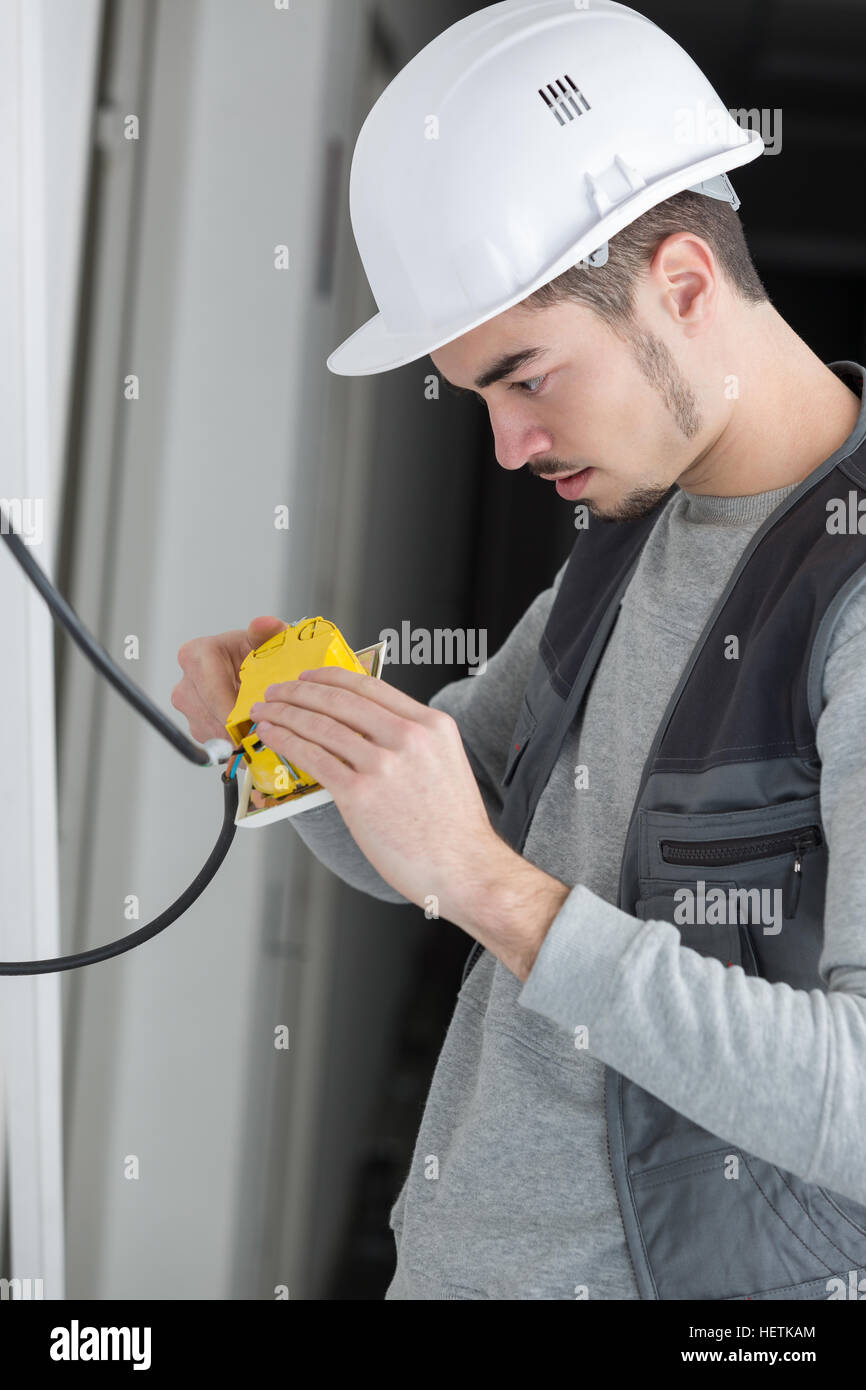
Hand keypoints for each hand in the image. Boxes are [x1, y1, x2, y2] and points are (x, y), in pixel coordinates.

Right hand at [171, 613, 285, 742]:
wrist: (251, 665)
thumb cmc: (257, 652)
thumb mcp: (267, 640)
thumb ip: (268, 632)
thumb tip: (264, 624)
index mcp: (196, 654)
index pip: (213, 693)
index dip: (237, 711)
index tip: (258, 719)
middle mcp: (185, 681)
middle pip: (212, 716)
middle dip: (240, 723)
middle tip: (266, 722)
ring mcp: (186, 704)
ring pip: (213, 731)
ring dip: (237, 732)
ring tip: (258, 720)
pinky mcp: (193, 723)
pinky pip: (213, 739)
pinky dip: (233, 736)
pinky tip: (247, 723)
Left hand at [249, 666, 506, 924]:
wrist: (464, 868)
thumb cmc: (453, 827)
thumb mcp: (444, 762)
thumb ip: (412, 740)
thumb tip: (367, 728)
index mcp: (431, 725)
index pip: (370, 686)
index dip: (330, 677)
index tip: (308, 676)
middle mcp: (408, 737)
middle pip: (339, 701)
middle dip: (298, 692)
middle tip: (276, 691)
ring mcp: (383, 765)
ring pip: (321, 726)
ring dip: (285, 714)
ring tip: (265, 713)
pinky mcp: (360, 794)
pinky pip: (314, 758)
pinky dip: (287, 743)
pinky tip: (274, 738)